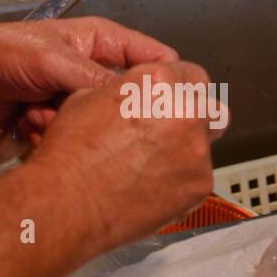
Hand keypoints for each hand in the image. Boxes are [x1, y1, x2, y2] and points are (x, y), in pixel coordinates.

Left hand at [0, 15, 178, 134]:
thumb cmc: (6, 53)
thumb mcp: (54, 61)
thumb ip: (97, 80)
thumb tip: (139, 103)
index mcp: (105, 44)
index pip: (157, 61)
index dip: (169, 85)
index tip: (173, 112)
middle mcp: (97, 73)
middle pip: (128, 105)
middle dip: (102, 117)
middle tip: (71, 111)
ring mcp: (78, 102)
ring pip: (98, 129)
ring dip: (68, 128)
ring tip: (38, 113)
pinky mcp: (60, 124)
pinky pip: (73, 142)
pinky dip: (50, 137)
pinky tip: (28, 126)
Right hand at [26, 61, 225, 245]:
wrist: (68, 202)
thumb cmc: (71, 153)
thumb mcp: (86, 98)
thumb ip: (125, 92)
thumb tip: (131, 97)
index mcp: (159, 83)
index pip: (192, 74)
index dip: (179, 86)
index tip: (172, 97)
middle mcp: (186, 113)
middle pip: (208, 106)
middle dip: (191, 115)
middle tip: (166, 128)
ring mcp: (197, 153)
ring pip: (204, 143)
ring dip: (184, 148)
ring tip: (148, 161)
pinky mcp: (198, 187)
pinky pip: (196, 176)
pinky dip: (179, 179)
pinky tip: (149, 183)